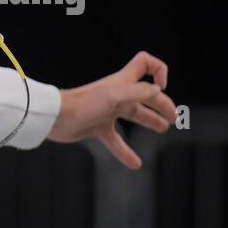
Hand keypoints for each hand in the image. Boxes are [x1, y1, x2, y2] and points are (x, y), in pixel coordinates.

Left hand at [47, 51, 176, 169]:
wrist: (54, 118)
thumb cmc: (82, 104)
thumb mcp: (114, 96)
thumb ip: (137, 92)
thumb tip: (157, 89)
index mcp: (123, 83)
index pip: (145, 64)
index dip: (158, 70)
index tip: (161, 86)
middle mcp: (117, 95)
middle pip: (146, 95)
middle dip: (161, 104)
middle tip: (173, 118)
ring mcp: (107, 111)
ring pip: (134, 115)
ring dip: (150, 121)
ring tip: (163, 129)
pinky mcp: (97, 128)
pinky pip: (115, 141)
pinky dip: (125, 152)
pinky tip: (135, 164)